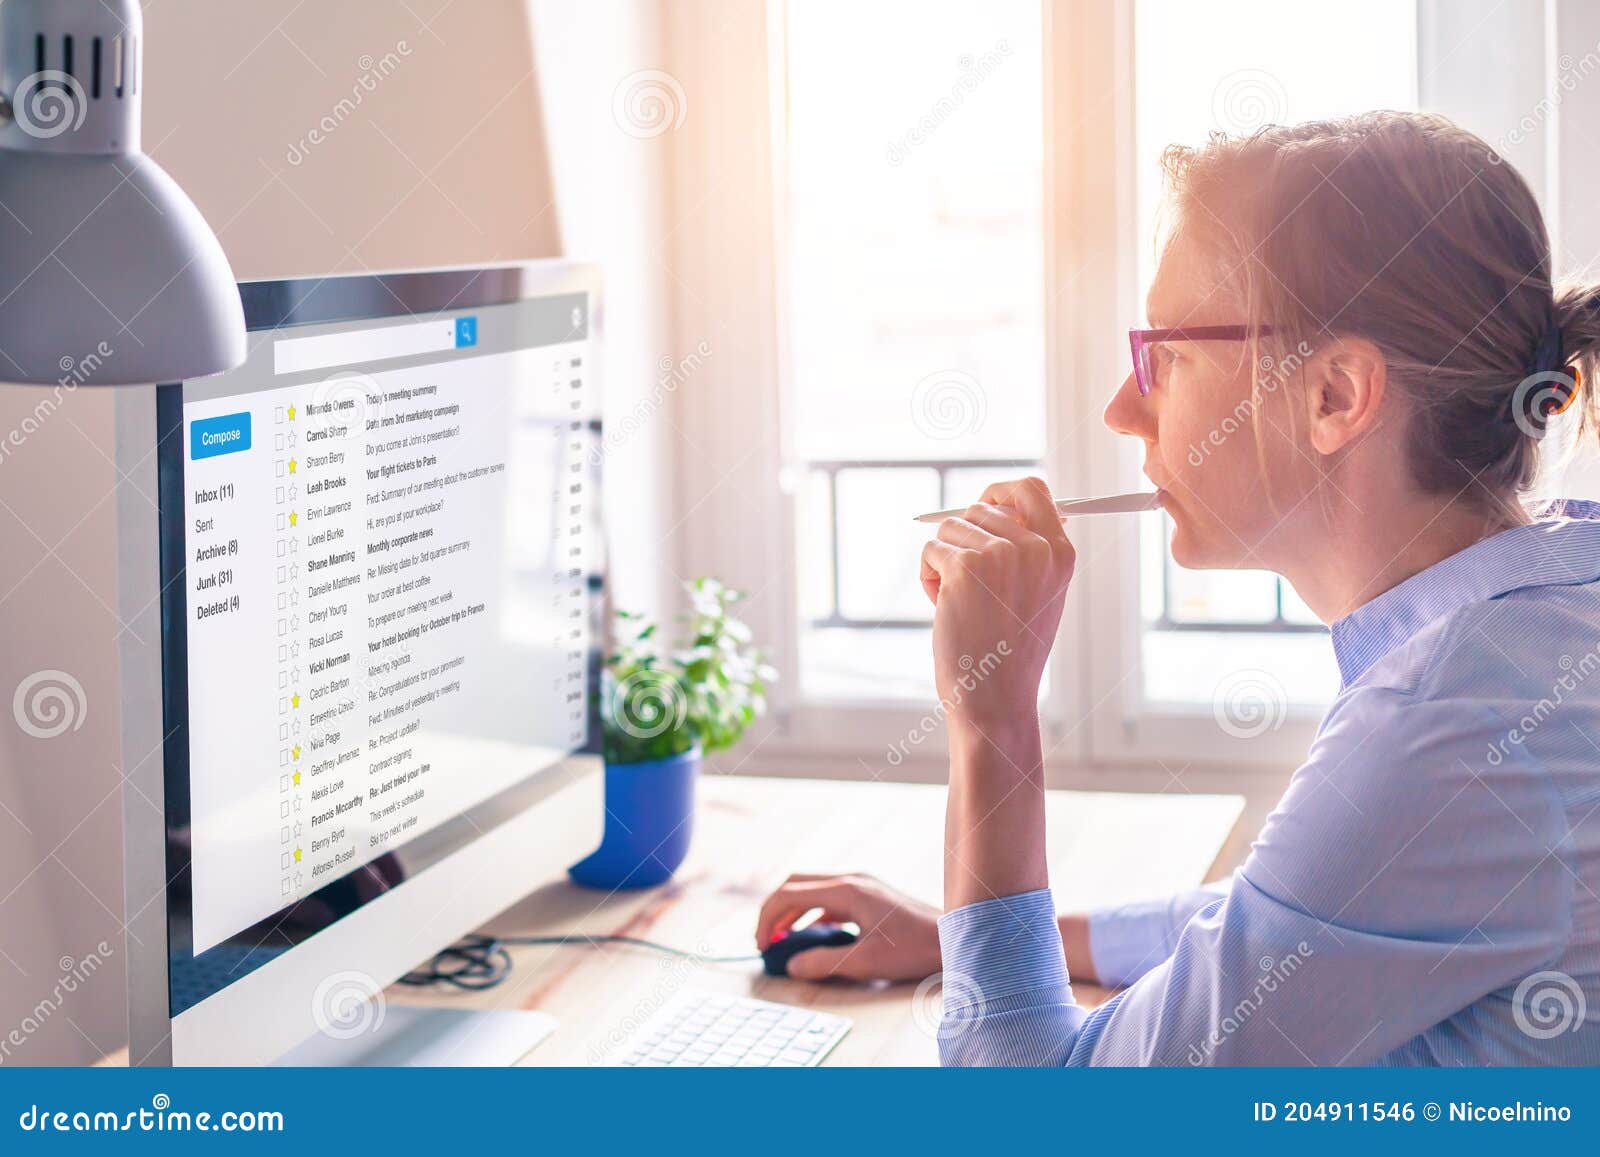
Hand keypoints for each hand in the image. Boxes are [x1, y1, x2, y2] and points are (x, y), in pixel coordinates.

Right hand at [754, 873, 940, 981]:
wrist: (953, 937)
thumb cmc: (914, 948)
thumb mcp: (865, 962)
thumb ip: (823, 963)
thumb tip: (792, 965)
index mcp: (846, 891)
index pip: (789, 893)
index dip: (767, 918)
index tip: (761, 944)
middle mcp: (851, 880)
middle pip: (796, 884)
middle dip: (774, 911)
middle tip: (765, 940)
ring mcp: (861, 885)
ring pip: (812, 890)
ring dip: (792, 912)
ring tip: (782, 940)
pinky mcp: (869, 895)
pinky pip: (829, 898)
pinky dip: (812, 915)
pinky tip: (814, 938)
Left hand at [918, 477, 1075, 734]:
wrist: (996, 699)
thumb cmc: (1011, 653)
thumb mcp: (1038, 595)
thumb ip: (1028, 549)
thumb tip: (998, 505)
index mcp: (1060, 553)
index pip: (1032, 489)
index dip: (1001, 492)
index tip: (984, 504)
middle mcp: (1034, 547)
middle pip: (980, 508)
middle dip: (964, 541)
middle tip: (969, 586)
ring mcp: (1000, 554)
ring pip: (950, 529)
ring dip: (944, 562)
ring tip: (960, 603)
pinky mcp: (964, 567)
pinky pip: (931, 550)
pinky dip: (928, 579)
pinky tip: (944, 610)